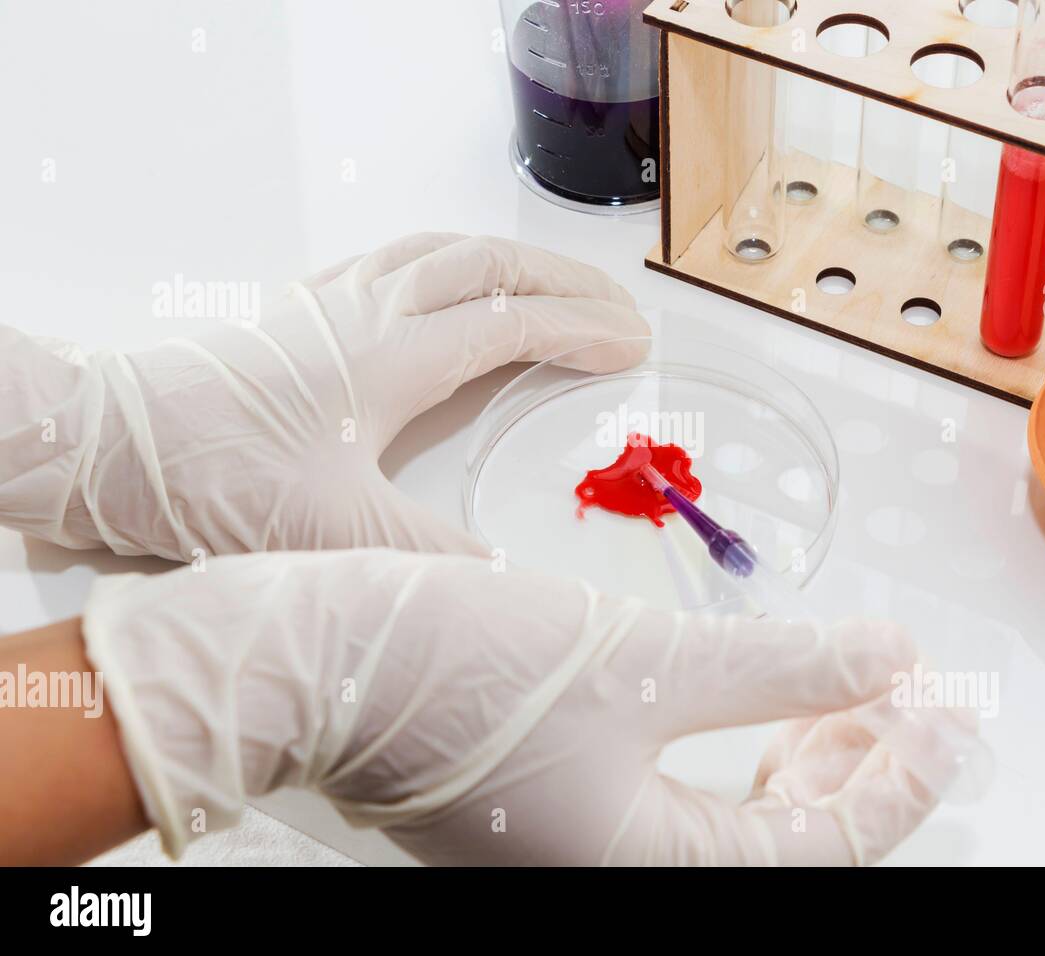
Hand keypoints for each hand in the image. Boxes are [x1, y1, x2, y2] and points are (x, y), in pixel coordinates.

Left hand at [0, 234, 646, 559]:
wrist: (114, 444)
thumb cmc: (218, 479)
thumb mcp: (336, 534)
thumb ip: (432, 558)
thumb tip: (510, 585)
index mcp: (395, 357)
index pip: (514, 325)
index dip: (581, 332)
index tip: (632, 347)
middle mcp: (373, 310)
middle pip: (492, 267)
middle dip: (565, 284)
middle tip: (616, 309)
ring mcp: (335, 298)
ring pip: (445, 250)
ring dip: (511, 261)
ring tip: (552, 283)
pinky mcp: (302, 304)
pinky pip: (396, 255)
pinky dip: (448, 259)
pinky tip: (446, 279)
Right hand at [83, 549, 935, 864]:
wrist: (312, 664)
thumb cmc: (452, 673)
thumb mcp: (644, 664)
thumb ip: (780, 668)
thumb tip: (884, 659)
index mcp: (652, 875)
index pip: (824, 850)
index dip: (899, 777)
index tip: (941, 709)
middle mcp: (621, 878)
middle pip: (785, 848)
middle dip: (857, 770)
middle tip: (902, 697)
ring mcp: (587, 851)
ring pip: (733, 823)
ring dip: (797, 756)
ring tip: (843, 689)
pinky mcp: (561, 809)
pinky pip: (679, 799)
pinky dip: (733, 749)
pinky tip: (753, 696)